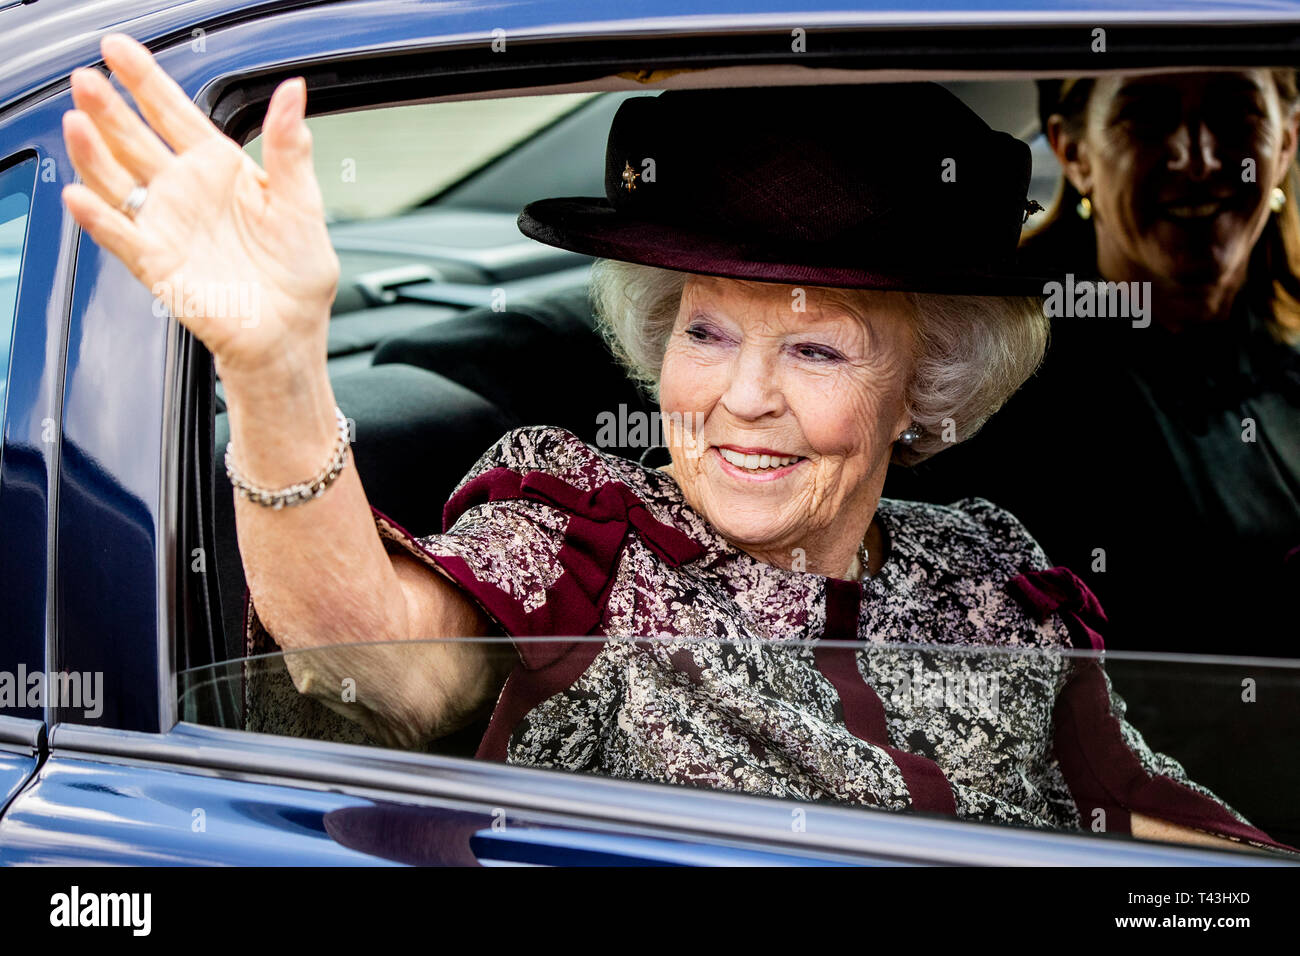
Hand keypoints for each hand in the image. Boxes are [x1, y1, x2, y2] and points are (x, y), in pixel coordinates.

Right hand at [60, 33, 338, 389]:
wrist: (290, 333)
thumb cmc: (298, 274)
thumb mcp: (302, 202)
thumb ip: (290, 146)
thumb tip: (292, 91)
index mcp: (220, 170)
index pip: (174, 114)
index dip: (145, 81)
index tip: (118, 50)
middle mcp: (186, 193)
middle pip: (135, 140)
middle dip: (109, 109)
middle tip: (87, 80)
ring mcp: (167, 226)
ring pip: (117, 181)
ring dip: (93, 153)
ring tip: (78, 123)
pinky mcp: (158, 263)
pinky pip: (120, 236)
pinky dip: (98, 217)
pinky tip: (81, 195)